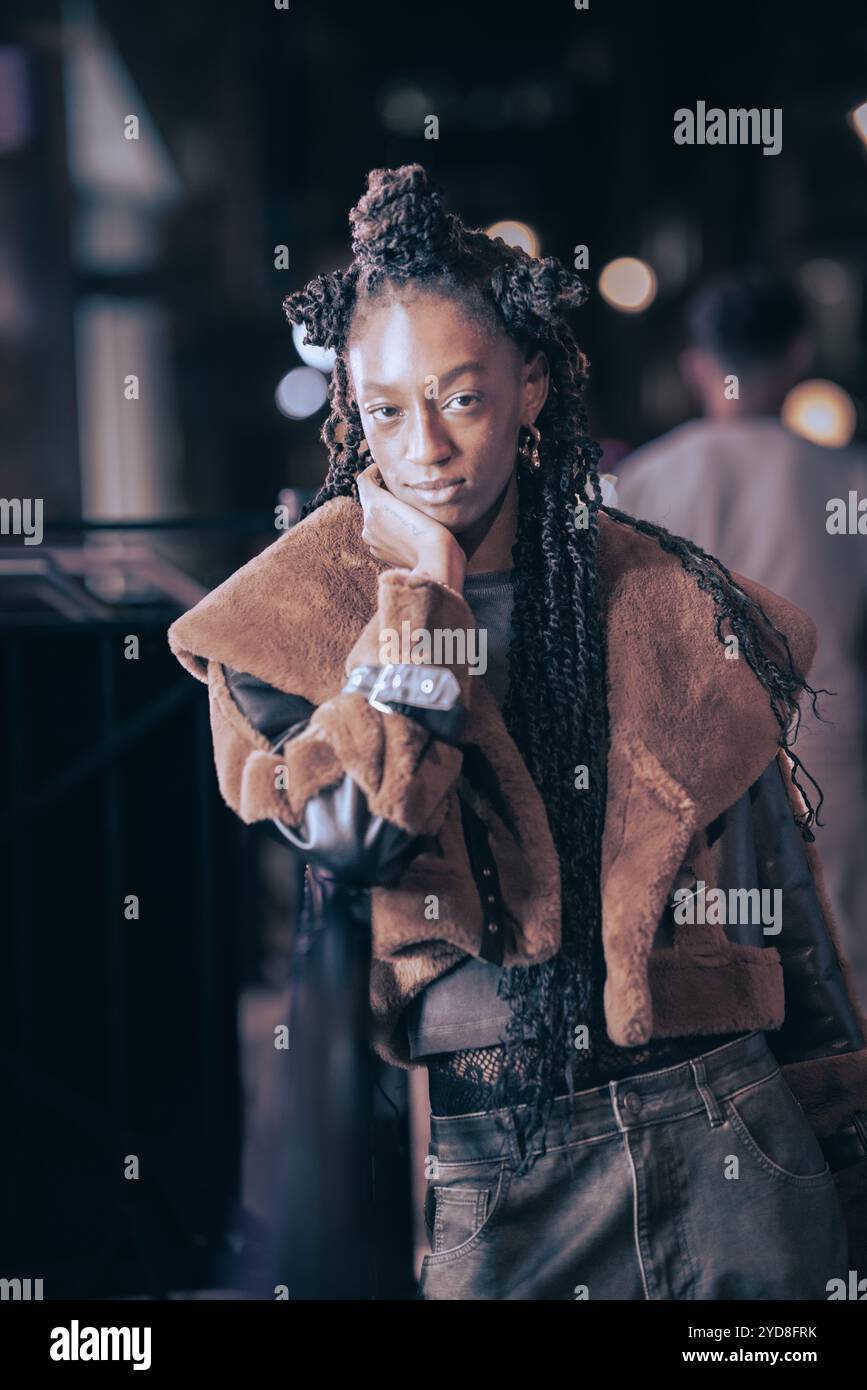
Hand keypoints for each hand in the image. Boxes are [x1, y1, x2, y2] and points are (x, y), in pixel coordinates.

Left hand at [355, 462, 465, 588]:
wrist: (436, 561)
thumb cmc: (433, 529)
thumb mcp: (416, 501)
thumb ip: (398, 492)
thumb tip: (390, 486)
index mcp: (376, 504)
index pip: (364, 480)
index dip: (373, 471)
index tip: (383, 470)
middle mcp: (368, 521)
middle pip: (367, 498)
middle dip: (379, 491)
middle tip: (397, 488)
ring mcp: (371, 539)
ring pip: (372, 516)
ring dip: (383, 510)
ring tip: (403, 509)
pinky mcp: (378, 552)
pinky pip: (377, 533)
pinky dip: (386, 527)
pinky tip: (403, 528)